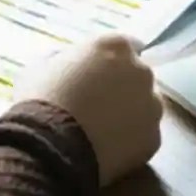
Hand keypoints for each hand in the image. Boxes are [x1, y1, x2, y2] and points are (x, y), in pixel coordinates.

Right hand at [16, 35, 163, 186]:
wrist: (49, 146)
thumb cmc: (41, 98)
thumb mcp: (44, 65)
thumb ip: (68, 59)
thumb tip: (72, 64)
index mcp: (116, 46)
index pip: (128, 45)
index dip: (113, 62)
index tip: (102, 74)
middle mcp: (142, 72)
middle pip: (139, 77)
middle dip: (124, 87)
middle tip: (99, 105)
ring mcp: (152, 106)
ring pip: (147, 107)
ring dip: (132, 114)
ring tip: (103, 131)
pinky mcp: (154, 138)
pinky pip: (144, 137)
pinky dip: (131, 142)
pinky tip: (108, 149)